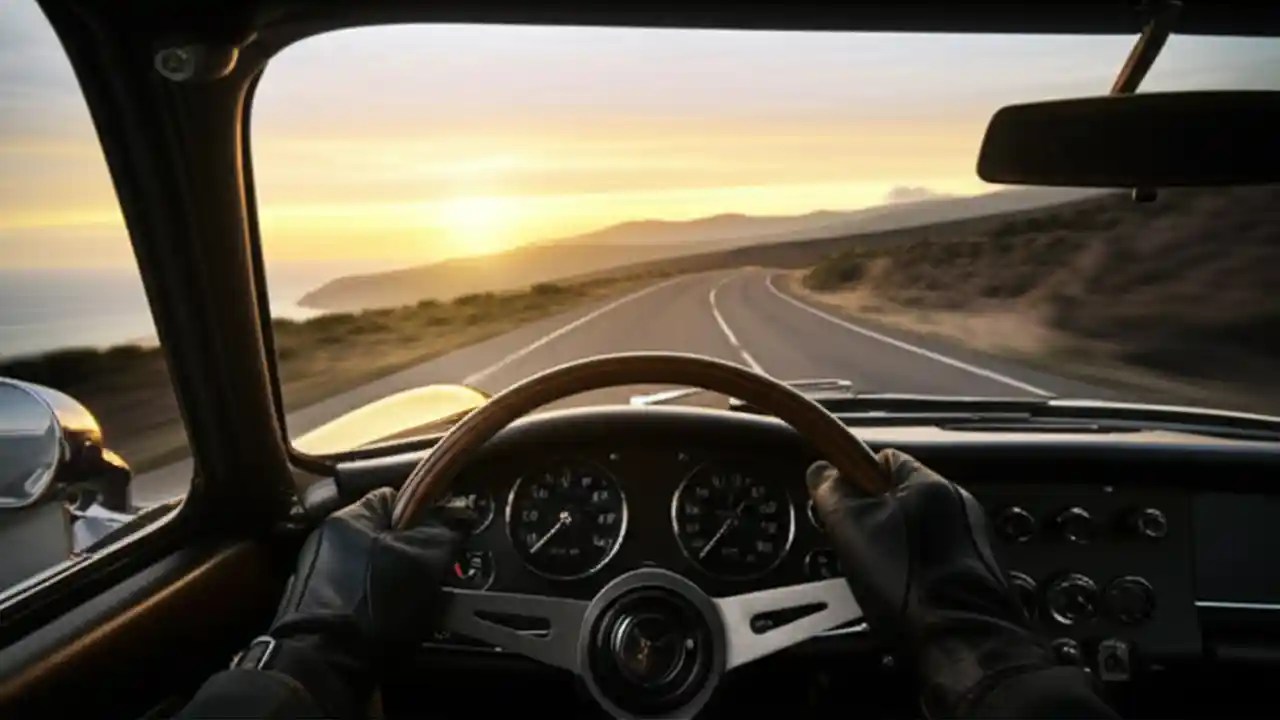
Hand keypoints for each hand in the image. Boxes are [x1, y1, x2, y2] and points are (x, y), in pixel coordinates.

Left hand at [263, 488, 461, 714]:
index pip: (399, 497)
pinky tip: (388, 622)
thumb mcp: (424, 561)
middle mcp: (328, 538)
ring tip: (414, 605)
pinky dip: (376, 604)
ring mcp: (319, 573)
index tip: (446, 538)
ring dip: (396, 580)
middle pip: (387, 534)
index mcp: (350, 516)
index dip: (429, 514)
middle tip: (434, 575)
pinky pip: (360, 593)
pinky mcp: (317, 606)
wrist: (324, 666)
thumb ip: (443, 530)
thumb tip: (459, 515)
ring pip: (375, 566)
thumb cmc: (375, 605)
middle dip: (413, 553)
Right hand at [807, 449, 1058, 715]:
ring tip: (879, 576)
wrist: (964, 645)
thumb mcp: (852, 531)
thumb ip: (832, 493)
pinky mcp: (977, 571)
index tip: (840, 506)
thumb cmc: (911, 585)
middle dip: (873, 518)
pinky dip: (916, 570)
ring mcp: (972, 539)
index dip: (855, 479)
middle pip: (899, 496)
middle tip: (856, 546)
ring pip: (916, 530)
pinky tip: (904, 593)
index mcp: (930, 484)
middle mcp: (959, 504)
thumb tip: (820, 469)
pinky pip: (935, 558)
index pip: (882, 458)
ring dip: (894, 546)